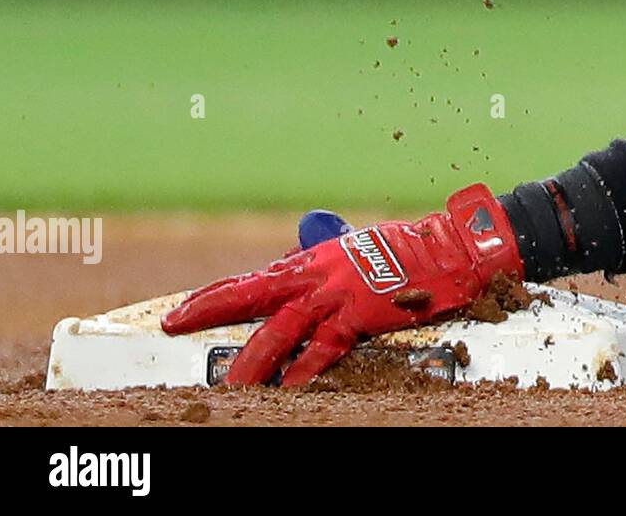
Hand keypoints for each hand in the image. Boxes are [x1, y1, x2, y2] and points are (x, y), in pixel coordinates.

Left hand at [162, 184, 521, 385]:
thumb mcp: (361, 245)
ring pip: (280, 327)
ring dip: (252, 358)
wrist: (452, 249)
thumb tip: (302, 235)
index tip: (182, 310)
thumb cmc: (412, 249)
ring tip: (230, 384)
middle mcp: (319, 272)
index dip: (216, 294)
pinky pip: (325, 347)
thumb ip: (327, 246)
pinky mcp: (361, 314)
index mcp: (316, 258)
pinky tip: (288, 388)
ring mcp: (338, 293)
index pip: (255, 278)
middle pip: (252, 293)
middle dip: (209, 309)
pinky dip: (305, 369)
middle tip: (173, 326)